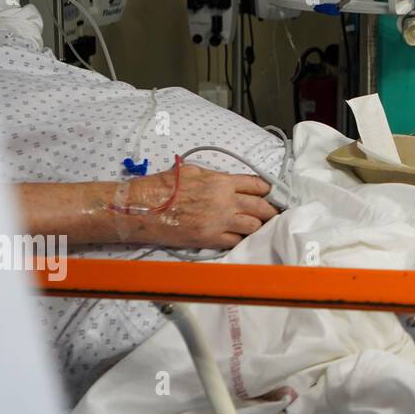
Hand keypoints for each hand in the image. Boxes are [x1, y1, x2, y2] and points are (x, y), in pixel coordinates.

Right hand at [117, 163, 277, 248]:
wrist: (140, 208)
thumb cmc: (162, 186)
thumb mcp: (193, 172)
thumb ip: (216, 177)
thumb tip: (229, 183)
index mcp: (222, 182)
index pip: (257, 185)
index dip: (267, 190)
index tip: (271, 194)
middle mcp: (225, 201)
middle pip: (261, 207)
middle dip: (271, 211)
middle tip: (274, 214)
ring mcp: (219, 222)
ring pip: (253, 226)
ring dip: (258, 227)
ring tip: (260, 228)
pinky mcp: (209, 239)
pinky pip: (236, 242)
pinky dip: (241, 240)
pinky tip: (240, 238)